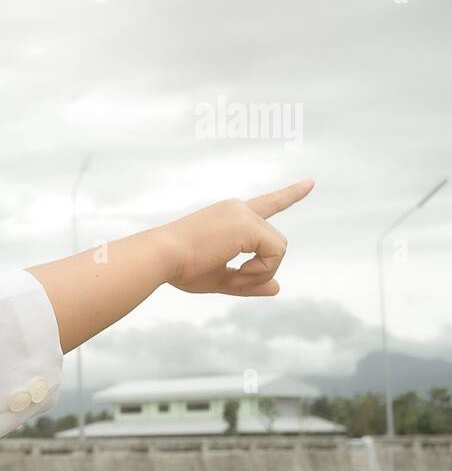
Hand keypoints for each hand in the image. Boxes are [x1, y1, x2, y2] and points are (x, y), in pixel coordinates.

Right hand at [161, 179, 314, 296]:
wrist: (159, 257)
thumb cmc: (178, 267)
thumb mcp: (218, 279)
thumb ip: (248, 283)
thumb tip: (277, 288)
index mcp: (228, 215)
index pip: (266, 204)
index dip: (289, 195)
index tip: (310, 183)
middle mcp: (238, 208)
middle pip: (274, 244)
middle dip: (261, 270)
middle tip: (234, 283)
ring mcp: (244, 214)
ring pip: (279, 249)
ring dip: (260, 272)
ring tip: (232, 278)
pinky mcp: (248, 225)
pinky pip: (275, 254)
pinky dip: (261, 270)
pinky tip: (236, 273)